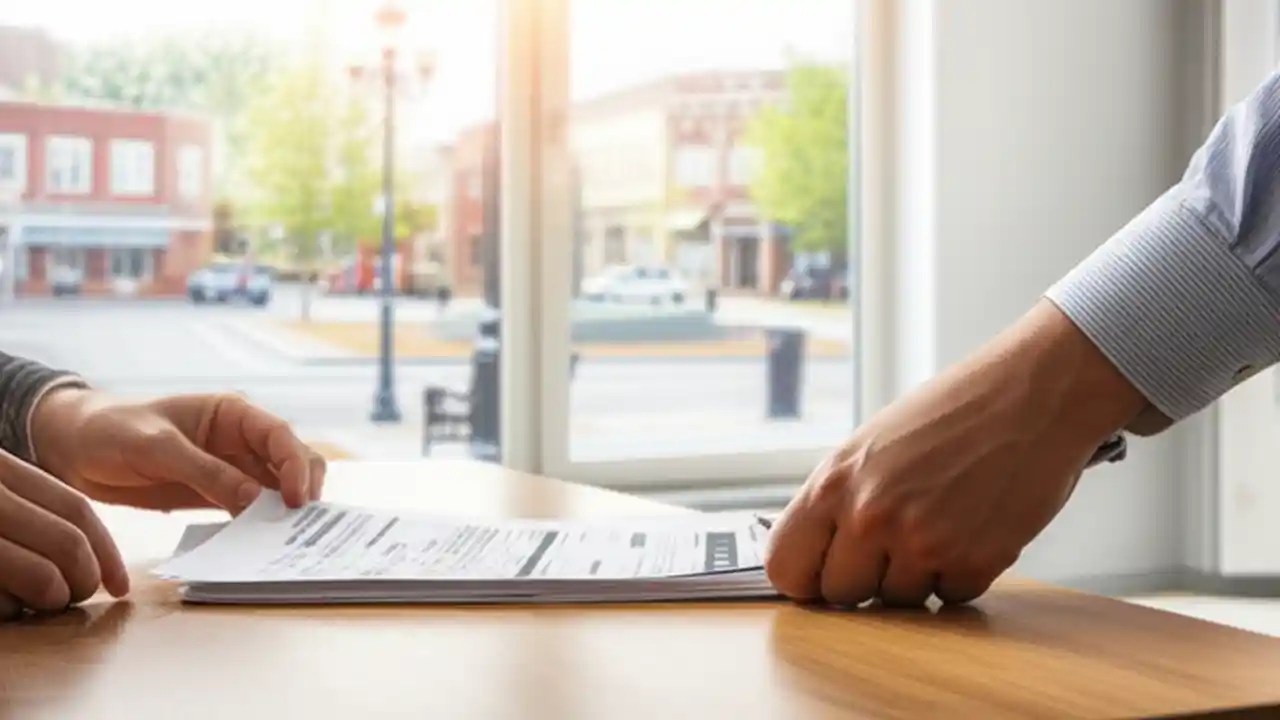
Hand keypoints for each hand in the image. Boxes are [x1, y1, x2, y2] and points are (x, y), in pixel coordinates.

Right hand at [0, 448, 127, 619]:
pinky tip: (0, 605)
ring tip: (29, 603)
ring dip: (50, 601)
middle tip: (69, 596)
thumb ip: (27, 513)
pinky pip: (5, 604)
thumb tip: (87, 557)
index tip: (120, 586)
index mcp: (0, 470)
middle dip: (83, 580)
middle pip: (70, 543)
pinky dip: (10, 612)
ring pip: (45, 578)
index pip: (74, 508)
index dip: (106, 551)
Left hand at [30, 391, 325, 514]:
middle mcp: (239, 440)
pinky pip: (250, 509)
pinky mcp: (217, 495)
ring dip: (285, 510)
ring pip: (277, 488)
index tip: (295, 499)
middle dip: (302, 488)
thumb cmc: (112, 431)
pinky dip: (260, 525)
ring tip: (284, 537)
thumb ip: (206, 472)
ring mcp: (231, 469)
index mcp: (231, 414)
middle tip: (297, 523)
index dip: (295, 465)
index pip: (279, 435)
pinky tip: (259, 542)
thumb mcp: (156, 447)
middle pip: (291, 461)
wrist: (74, 449)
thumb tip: (254, 500)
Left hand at [764, 301, 1146, 606]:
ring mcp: (921, 543)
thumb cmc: (950, 413)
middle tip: (894, 540)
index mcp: (833, 481)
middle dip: (865, 577)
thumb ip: (835, 501)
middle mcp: (869, 516)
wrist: (1030, 396)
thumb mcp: (869, 446)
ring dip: (916, 575)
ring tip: (940, 520)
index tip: (821, 573)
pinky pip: (950, 597)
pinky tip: (971, 527)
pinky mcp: (974, 562)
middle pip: (840, 594)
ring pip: (897, 601)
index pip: (784, 567)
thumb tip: (810, 556)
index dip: (804, 576)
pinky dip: (961, 573)